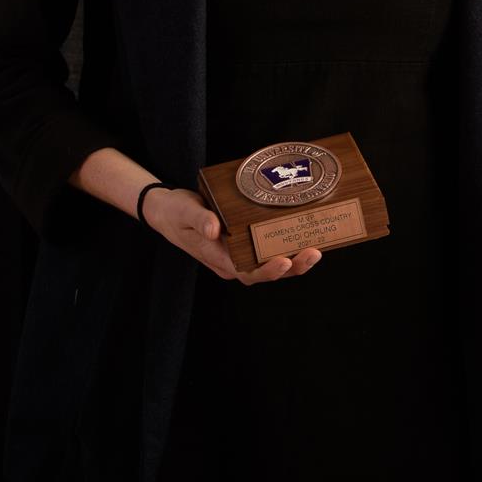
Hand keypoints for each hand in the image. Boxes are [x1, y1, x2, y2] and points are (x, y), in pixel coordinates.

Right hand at [142, 186, 321, 284]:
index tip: (285, 261)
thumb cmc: (174, 212)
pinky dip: (286, 246)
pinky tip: (304, 236)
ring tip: (316, 249)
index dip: (268, 271)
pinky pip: (267, 251)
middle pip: (266, 272)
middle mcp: (232, 262)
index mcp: (218, 259)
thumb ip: (198, 220)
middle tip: (314, 253)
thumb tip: (214, 229)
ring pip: (270, 264)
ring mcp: (238, 254)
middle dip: (292, 267)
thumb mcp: (183, 212)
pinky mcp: (244, 244)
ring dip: (295, 260)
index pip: (247, 272)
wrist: (166, 209)